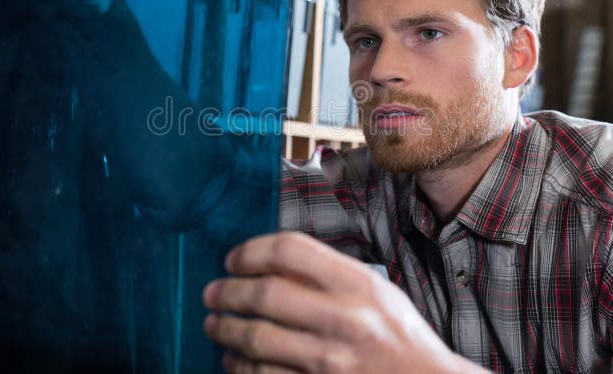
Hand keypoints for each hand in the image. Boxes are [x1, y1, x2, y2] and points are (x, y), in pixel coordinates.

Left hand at [203, 232, 484, 372]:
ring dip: (225, 329)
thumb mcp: (375, 291)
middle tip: (212, 292)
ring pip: (256, 339)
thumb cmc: (400, 336)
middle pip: (264, 294)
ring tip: (213, 324)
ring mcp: (329, 359)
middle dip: (227, 292)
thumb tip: (270, 262)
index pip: (290, 249)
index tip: (234, 259)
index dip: (252, 251)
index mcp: (358, 284)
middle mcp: (343, 318)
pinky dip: (239, 367)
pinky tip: (233, 360)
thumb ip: (329, 274)